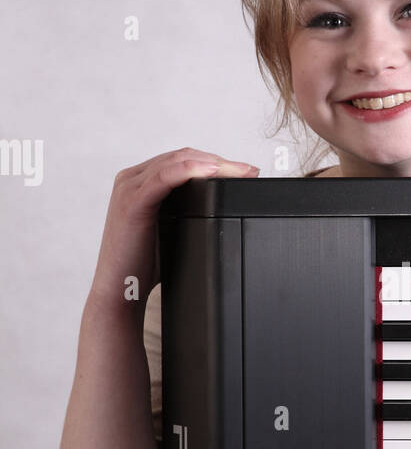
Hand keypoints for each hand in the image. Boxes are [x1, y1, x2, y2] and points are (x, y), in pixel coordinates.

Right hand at [88, 147, 258, 312]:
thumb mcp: (173, 230)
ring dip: (213, 164)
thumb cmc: (147, 265)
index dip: (216, 162)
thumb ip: (190, 212)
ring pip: (177, 162)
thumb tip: (226, 210)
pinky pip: (163, 177)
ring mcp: (129, 187)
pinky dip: (189, 170)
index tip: (247, 172)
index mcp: (141, 181)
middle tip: (250, 171)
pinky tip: (211, 171)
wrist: (121, 291)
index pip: (183, 160)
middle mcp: (132, 178)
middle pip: (183, 157)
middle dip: (220, 162)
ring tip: (240, 171)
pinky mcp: (132, 201)